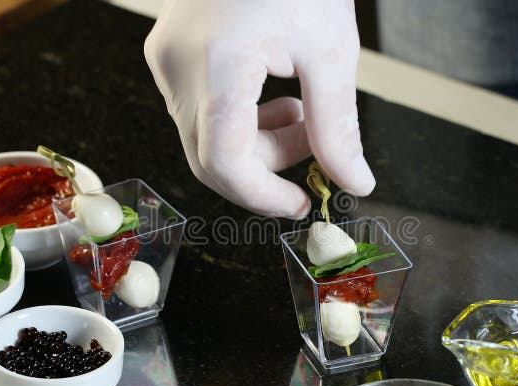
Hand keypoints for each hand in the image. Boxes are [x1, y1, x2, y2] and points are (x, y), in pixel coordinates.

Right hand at [144, 0, 374, 217]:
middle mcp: (177, 67)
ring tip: (299, 108)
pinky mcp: (166, 56)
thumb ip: (339, 127)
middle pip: (211, 159)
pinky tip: (271, 91)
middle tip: (312, 147)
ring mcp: (164, 62)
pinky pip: (198, 113)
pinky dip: (239, 119)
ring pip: (205, 139)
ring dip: (256, 142)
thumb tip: (353, 183)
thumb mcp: (331, 51)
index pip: (223, 162)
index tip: (301, 202)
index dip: (263, 196)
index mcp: (217, 63)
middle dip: (265, 169)